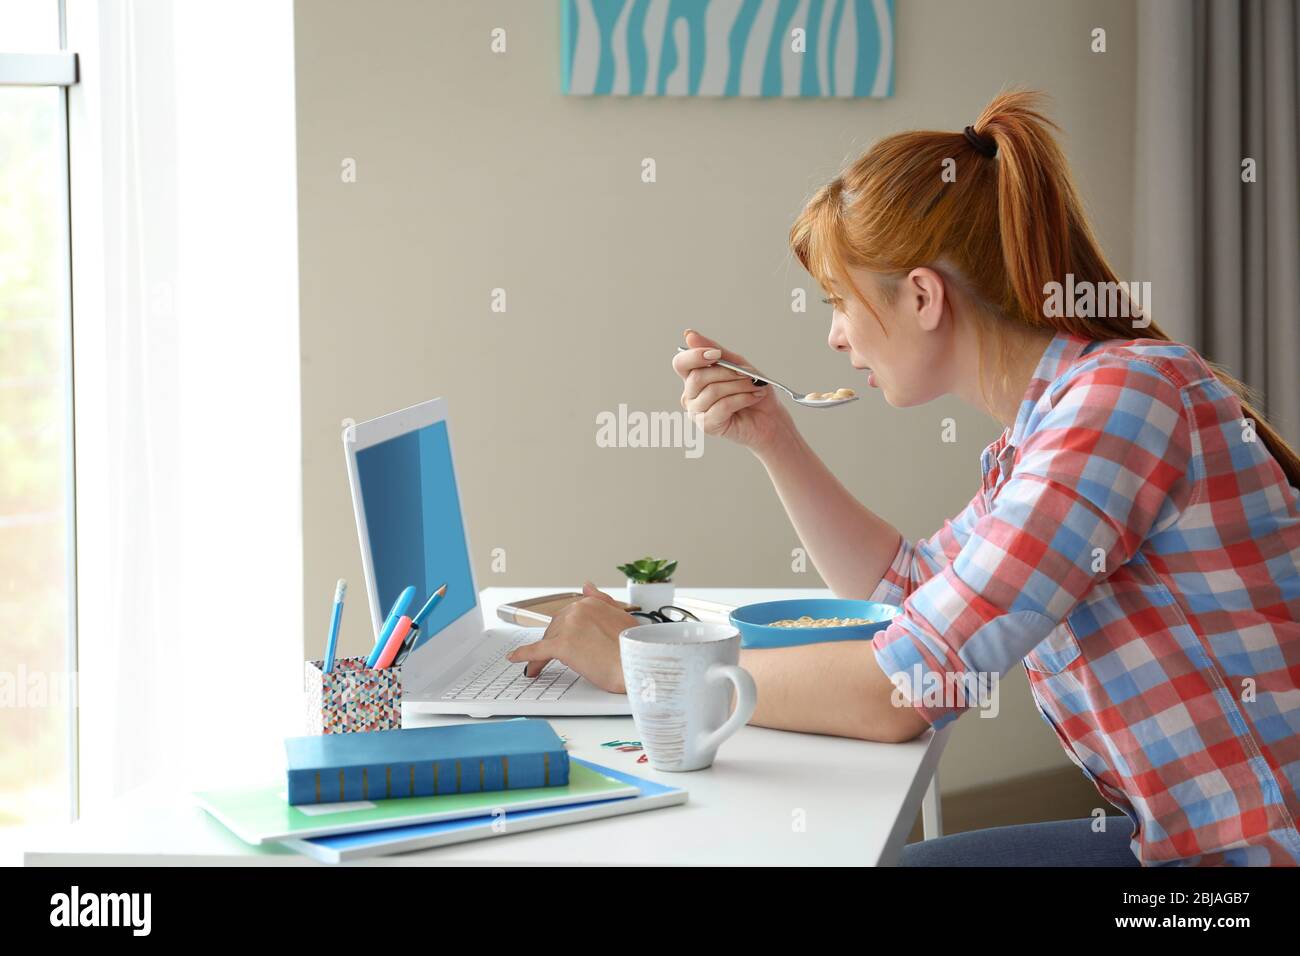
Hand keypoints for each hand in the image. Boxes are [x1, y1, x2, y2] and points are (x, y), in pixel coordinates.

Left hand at [505, 582, 636, 693]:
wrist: (638, 666)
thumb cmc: (634, 649)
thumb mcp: (621, 616)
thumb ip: (601, 600)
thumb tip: (587, 585)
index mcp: (591, 603)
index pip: (568, 616)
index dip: (563, 631)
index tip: (561, 638)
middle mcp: (578, 610)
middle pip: (555, 627)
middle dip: (553, 643)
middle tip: (550, 658)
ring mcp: (569, 626)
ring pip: (547, 639)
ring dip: (541, 654)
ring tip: (538, 667)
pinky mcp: (562, 645)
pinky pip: (537, 650)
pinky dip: (524, 654)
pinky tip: (516, 658)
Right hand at [673, 329, 795, 454]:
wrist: (769, 417)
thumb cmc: (752, 390)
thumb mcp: (737, 364)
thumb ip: (715, 351)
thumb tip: (689, 334)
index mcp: (694, 377)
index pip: (681, 363)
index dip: (695, 356)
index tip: (716, 354)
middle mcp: (690, 395)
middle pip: (698, 377)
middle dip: (727, 372)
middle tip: (747, 374)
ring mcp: (697, 411)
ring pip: (712, 391)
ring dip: (739, 386)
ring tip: (755, 386)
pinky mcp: (707, 425)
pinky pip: (722, 406)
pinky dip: (742, 399)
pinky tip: (754, 397)